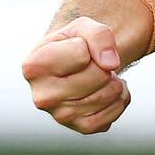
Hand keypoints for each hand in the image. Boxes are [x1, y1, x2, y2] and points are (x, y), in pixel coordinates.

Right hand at [22, 16, 130, 134]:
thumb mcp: (83, 26)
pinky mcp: (82, 127)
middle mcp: (42, 97)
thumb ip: (98, 35)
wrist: (75, 65)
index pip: (81, 53)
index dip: (87, 45)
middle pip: (98, 75)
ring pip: (109, 93)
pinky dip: (121, 97)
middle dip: (104, 64)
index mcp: (34, 67)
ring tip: (100, 75)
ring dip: (115, 79)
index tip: (77, 47)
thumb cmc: (75, 42)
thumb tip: (111, 64)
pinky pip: (115, 111)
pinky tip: (107, 90)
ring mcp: (61, 116)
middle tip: (92, 63)